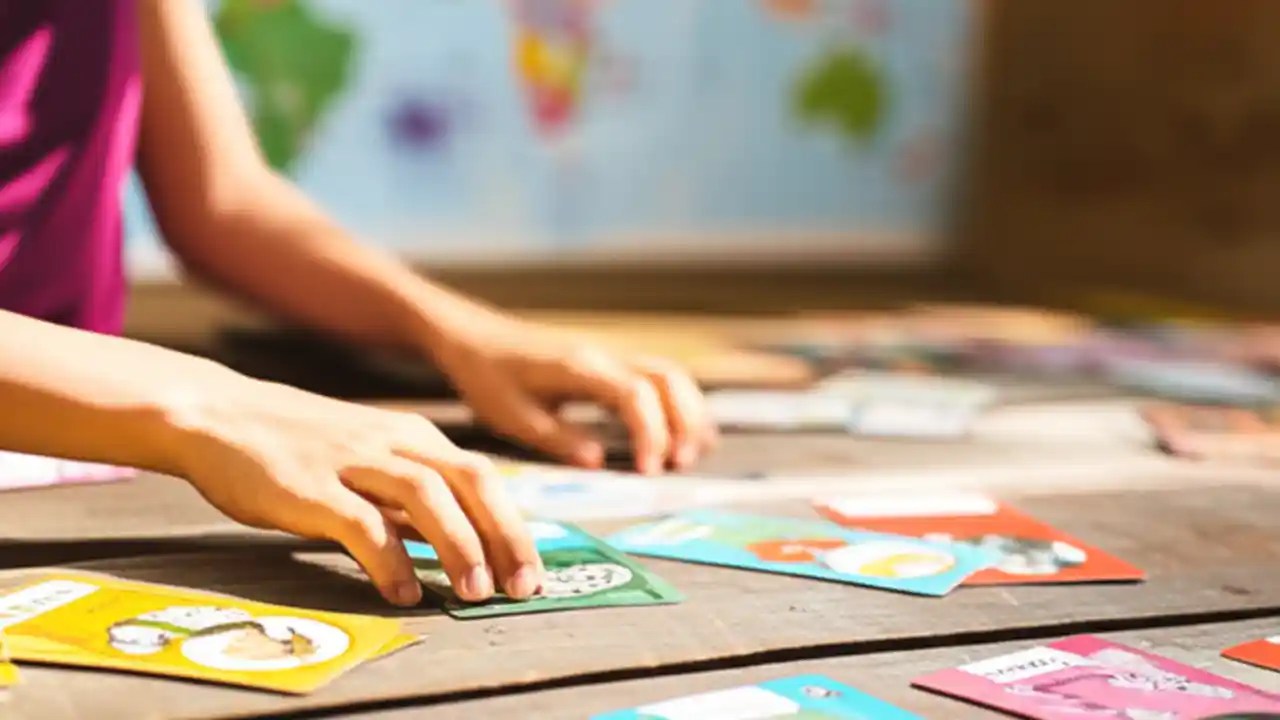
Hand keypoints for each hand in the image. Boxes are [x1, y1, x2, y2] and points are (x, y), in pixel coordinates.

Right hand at [163, 372, 540, 606]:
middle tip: (522, 587)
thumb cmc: (295, 445)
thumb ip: (407, 500)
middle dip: (504, 536)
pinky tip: (402, 592)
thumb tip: (455, 546)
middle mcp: (392, 440)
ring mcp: (351, 458)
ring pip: (425, 494)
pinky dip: (388, 559)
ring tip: (474, 592)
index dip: (513, 526)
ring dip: (458, 545)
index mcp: (413, 435)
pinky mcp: (310, 484)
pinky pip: (361, 521)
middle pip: (470, 481)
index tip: (531, 573)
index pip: (481, 479)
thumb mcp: (367, 460)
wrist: (218, 414)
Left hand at [428, 314, 716, 473]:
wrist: (472, 336)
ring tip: (688, 456)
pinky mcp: (608, 364)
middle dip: (684, 423)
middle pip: (669, 378)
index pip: (636, 395)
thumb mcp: (511, 415)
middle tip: (680, 466)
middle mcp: (605, 356)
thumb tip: (598, 462)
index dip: (651, 434)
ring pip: (670, 374)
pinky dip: (677, 404)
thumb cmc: (486, 375)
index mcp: (581, 368)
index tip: (649, 471)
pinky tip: (680, 435)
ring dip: (688, 413)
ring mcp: (610, 356)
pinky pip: (656, 378)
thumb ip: (557, 439)